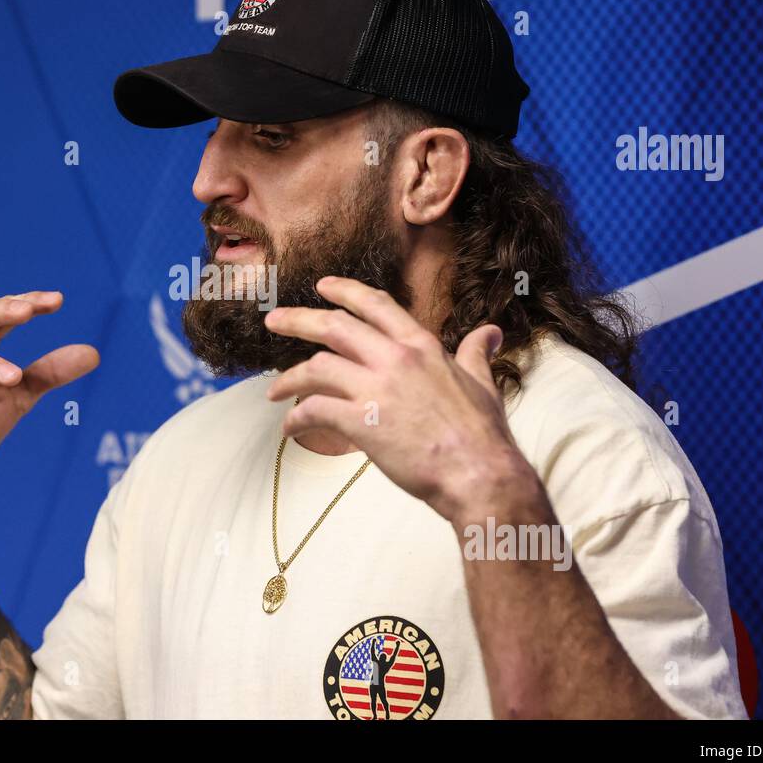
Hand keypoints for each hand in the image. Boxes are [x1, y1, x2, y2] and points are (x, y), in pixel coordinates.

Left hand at [263, 276, 539, 522]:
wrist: (480, 475)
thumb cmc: (483, 434)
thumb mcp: (482, 382)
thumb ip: (475, 353)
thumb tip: (490, 333)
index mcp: (421, 345)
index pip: (375, 305)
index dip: (344, 291)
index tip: (322, 286)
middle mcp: (395, 358)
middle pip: (334, 326)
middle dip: (297, 320)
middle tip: (273, 321)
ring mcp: (376, 389)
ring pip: (317, 368)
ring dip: (289, 378)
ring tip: (273, 390)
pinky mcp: (362, 422)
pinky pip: (314, 411)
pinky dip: (296, 419)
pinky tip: (291, 429)